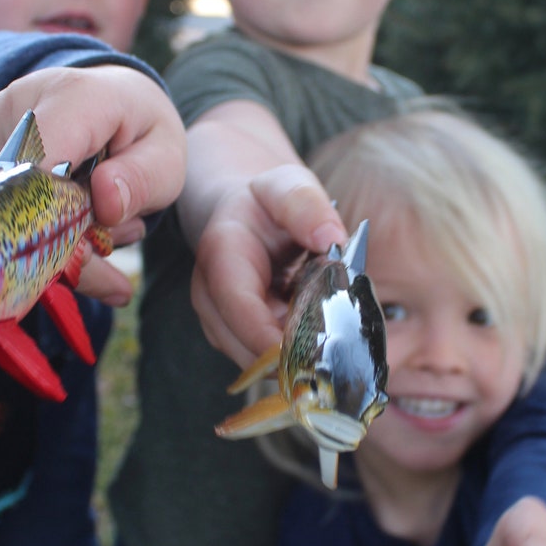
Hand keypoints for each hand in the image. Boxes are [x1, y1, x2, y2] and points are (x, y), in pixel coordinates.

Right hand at [0, 65, 184, 304]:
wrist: (111, 103)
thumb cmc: (139, 132)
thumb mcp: (165, 157)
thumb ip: (142, 181)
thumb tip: (106, 203)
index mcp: (73, 96)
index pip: (43, 159)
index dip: (61, 211)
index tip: (95, 236)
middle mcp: (18, 106)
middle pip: (23, 196)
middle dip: (69, 238)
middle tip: (113, 234)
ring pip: (10, 215)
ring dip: (58, 239)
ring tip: (99, 217)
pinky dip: (40, 235)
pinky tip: (73, 218)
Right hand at [191, 164, 346, 367]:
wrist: (244, 214)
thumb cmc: (267, 201)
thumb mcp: (288, 184)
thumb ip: (306, 205)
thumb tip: (331, 237)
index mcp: (221, 254)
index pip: (237, 304)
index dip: (268, 336)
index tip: (309, 353)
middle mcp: (209, 294)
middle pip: (243, 344)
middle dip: (288, 356)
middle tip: (336, 354)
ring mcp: (218, 319)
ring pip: (253, 360)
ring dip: (292, 359)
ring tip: (330, 345)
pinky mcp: (233, 336)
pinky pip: (262, 359)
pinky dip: (291, 357)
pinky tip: (317, 344)